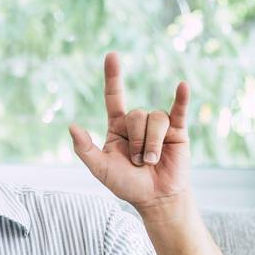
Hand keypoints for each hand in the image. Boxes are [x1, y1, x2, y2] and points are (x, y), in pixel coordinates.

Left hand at [68, 52, 191, 211]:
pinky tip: (183, 86)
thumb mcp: (101, 169)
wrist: (155, 198)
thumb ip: (85, 149)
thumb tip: (72, 126)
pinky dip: (181, 99)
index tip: (111, 55)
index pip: (114, 97)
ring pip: (154, 119)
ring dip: (152, 145)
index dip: (113, 77)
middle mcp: (137, 123)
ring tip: (151, 162)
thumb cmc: (127, 185)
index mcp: (117, 128)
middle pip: (136, 114)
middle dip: (137, 142)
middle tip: (138, 163)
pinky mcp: (177, 130)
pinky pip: (179, 110)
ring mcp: (158, 126)